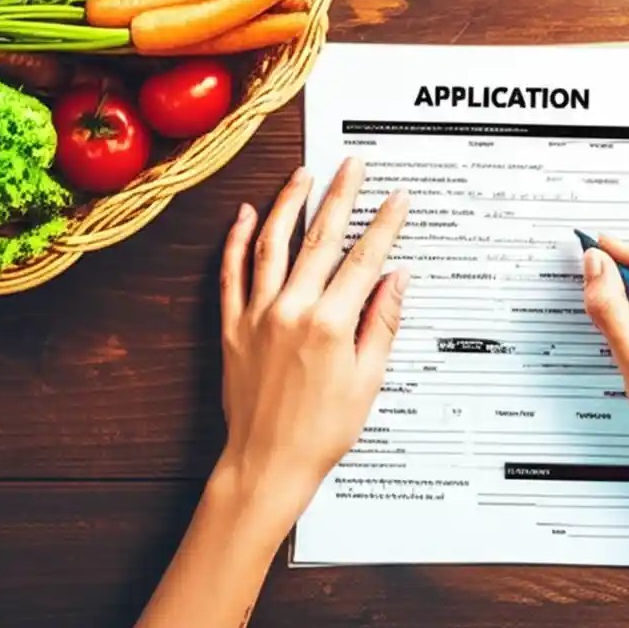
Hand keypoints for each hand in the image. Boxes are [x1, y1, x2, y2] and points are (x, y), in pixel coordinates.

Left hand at [216, 159, 409, 521]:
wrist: (267, 462)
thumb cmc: (321, 432)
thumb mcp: (367, 381)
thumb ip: (381, 324)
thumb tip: (397, 279)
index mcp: (329, 325)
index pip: (364, 260)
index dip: (384, 224)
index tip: (397, 198)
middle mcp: (290, 311)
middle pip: (320, 239)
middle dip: (341, 196)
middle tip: (353, 165)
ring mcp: (257, 315)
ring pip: (272, 243)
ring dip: (289, 203)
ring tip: (304, 175)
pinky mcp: (231, 326)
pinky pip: (231, 272)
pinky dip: (236, 240)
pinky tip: (245, 214)